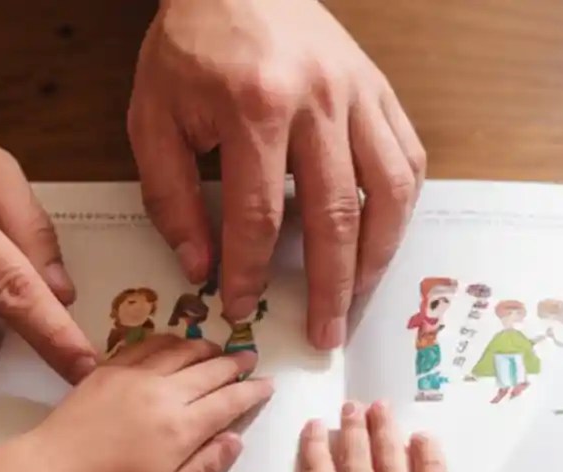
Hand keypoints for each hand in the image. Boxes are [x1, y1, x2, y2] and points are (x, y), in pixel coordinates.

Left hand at [26, 334, 273, 471]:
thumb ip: (206, 466)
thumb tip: (236, 439)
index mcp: (184, 427)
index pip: (230, 401)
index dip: (253, 392)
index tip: (267, 384)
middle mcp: (165, 393)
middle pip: (211, 369)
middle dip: (236, 363)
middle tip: (250, 358)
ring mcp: (136, 375)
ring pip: (182, 349)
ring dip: (206, 347)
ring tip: (218, 348)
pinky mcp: (110, 368)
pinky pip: (148, 344)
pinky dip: (170, 340)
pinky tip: (176, 343)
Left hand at [129, 0, 425, 349]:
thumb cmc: (192, 47)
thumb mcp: (154, 116)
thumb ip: (170, 195)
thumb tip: (199, 265)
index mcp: (254, 107)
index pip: (258, 214)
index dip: (248, 271)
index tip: (238, 306)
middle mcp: (318, 102)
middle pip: (337, 215)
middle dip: (331, 286)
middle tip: (326, 334)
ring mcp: (358, 94)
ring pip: (389, 190)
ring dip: (378, 254)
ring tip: (360, 295)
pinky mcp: (380, 90)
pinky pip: (408, 156)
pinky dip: (401, 205)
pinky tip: (384, 237)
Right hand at [277, 401, 458, 471]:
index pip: (318, 471)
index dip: (314, 444)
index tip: (314, 424)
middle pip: (354, 452)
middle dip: (351, 425)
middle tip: (352, 404)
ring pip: (389, 450)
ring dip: (384, 425)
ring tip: (381, 406)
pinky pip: (431, 466)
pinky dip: (427, 448)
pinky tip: (422, 436)